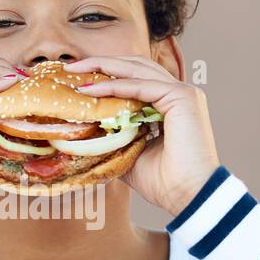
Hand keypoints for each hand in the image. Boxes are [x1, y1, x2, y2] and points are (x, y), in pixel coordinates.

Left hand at [63, 55, 219, 216]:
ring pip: (137, 70)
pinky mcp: (182, 97)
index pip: (135, 78)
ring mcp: (182, 92)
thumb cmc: (164, 182)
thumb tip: (84, 135)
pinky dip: (115, 86)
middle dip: (101, 63)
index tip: (77, 77)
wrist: (188, 196)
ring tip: (76, 70)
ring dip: (104, 68)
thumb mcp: (129, 155)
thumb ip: (114, 138)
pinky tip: (92, 89)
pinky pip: (141, 85)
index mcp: (170, 104)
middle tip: (70, 66)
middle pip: (135, 66)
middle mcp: (178, 93)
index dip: (107, 74)